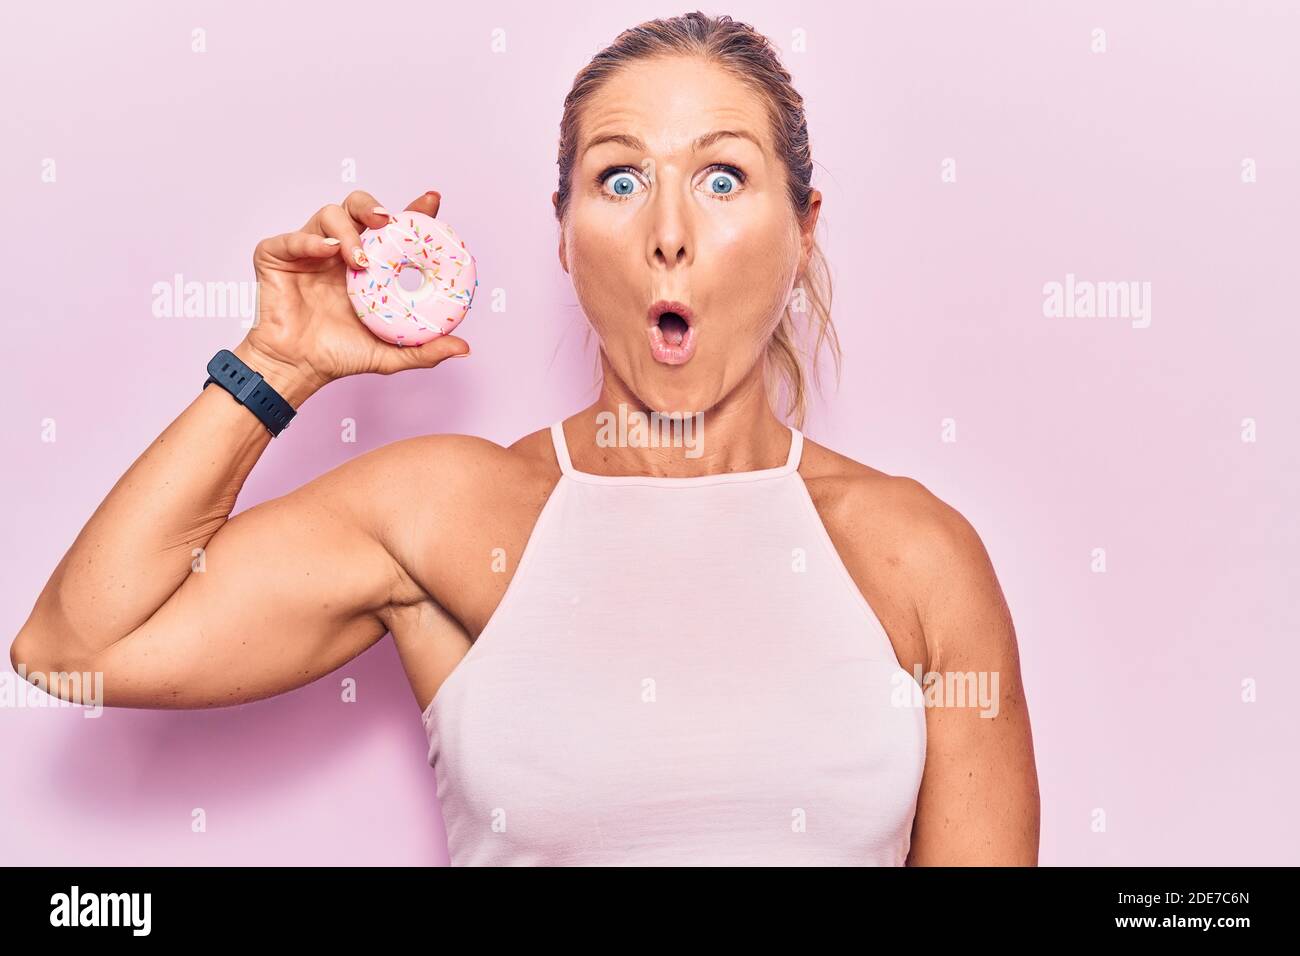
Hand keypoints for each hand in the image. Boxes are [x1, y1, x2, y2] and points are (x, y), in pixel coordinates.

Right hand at [239, 190, 470, 398]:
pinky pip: (292, 238)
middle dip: (374, 207)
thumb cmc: (340, 356)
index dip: (413, 211)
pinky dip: (309, 241)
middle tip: (388, 221)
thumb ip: (426, 350)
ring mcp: (308, 250)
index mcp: (368, 265)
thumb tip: (464, 348)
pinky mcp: (277, 255)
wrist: (299, 369)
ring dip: (347, 232)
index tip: (433, 200)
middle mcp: (340, 250)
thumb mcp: (391, 354)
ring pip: (329, 214)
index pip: (393, 229)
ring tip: (359, 260)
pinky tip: (327, 252)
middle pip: (358, 207)